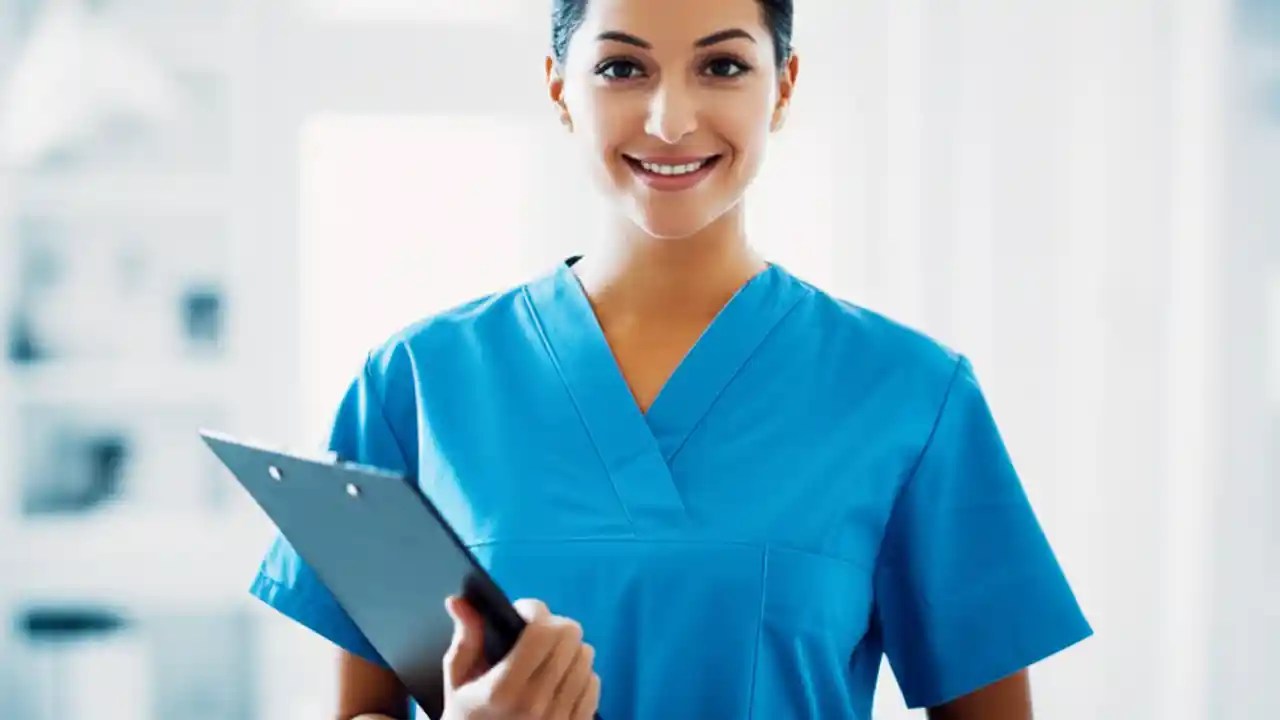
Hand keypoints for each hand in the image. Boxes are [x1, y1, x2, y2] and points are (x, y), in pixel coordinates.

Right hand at [440, 596, 600, 719]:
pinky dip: (580, 674)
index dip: (534, 609)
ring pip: (585, 655)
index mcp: (503, 690)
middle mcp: (536, 703)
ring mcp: (560, 718)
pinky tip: (559, 679)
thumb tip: (458, 601)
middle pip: (569, 636)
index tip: (522, 611)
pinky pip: (594, 683)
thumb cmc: (467, 719)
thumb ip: (465, 640)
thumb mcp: (457, 682)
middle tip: (535, 632)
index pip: (541, 631)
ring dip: (568, 648)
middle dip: (552, 625)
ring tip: (547, 656)